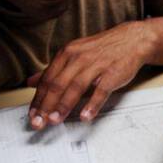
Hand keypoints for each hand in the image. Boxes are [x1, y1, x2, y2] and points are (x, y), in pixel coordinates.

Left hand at [27, 21, 150, 126]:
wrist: (132, 40)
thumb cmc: (102, 50)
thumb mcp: (73, 54)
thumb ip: (52, 70)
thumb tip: (31, 82)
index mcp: (67, 54)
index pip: (47, 79)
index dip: (38, 99)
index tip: (33, 114)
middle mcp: (79, 58)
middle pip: (58, 84)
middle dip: (46, 106)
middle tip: (39, 122)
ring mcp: (96, 66)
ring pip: (75, 87)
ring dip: (63, 106)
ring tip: (55, 120)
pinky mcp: (112, 74)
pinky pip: (100, 91)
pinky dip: (92, 105)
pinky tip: (85, 116)